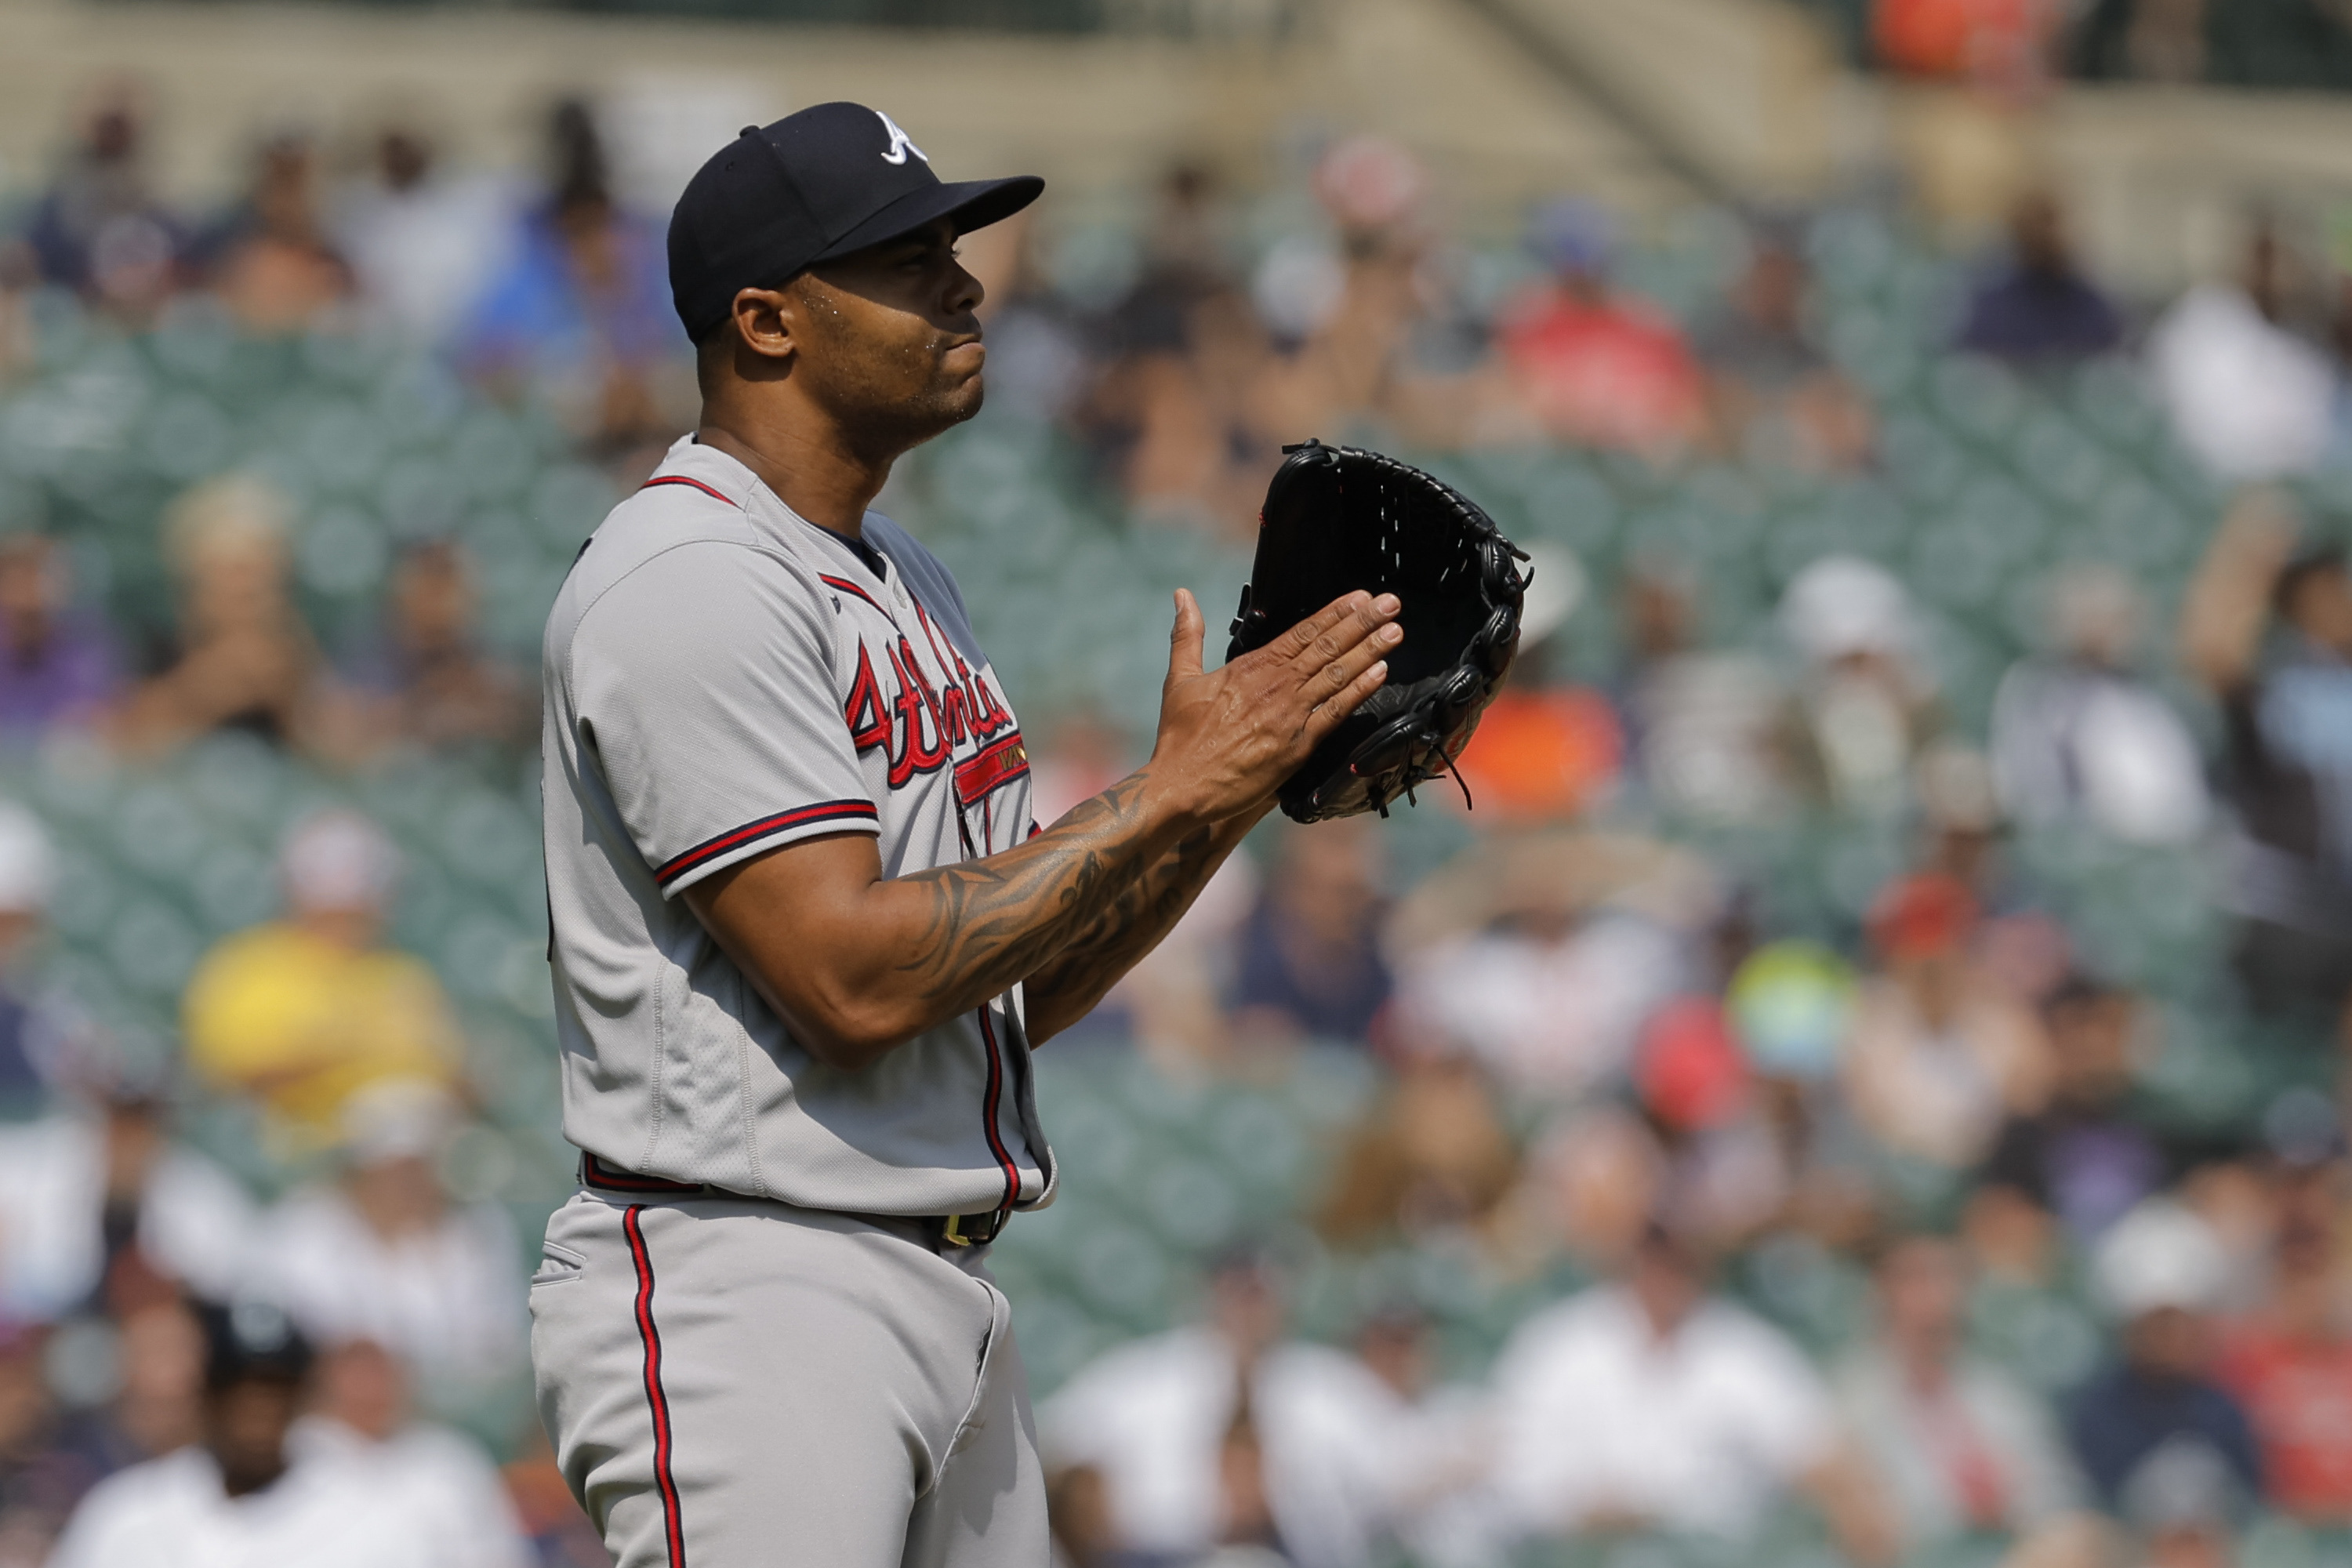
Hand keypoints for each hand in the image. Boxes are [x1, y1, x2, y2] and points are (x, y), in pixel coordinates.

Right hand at [1142, 586, 1399, 823]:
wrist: (1182, 785)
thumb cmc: (1180, 737)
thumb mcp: (1181, 678)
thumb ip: (1187, 635)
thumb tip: (1182, 595)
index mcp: (1250, 667)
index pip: (1302, 632)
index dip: (1335, 613)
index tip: (1360, 597)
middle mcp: (1275, 685)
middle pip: (1327, 647)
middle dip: (1363, 623)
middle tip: (1391, 603)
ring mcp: (1289, 715)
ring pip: (1337, 675)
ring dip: (1369, 651)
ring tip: (1395, 631)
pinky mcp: (1297, 746)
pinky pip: (1335, 713)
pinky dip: (1359, 691)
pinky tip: (1380, 674)